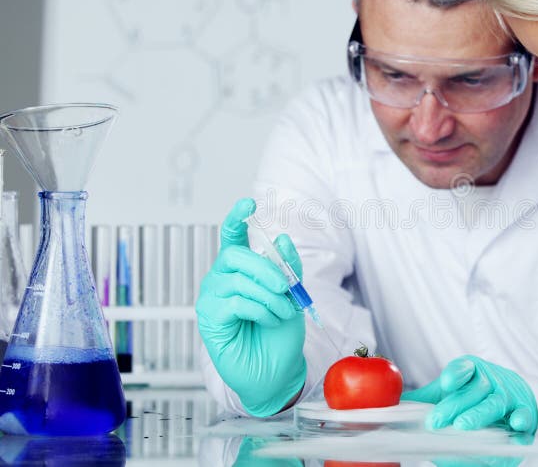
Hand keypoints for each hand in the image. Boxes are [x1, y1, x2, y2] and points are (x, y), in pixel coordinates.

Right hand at [197, 198, 305, 416]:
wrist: (275, 369)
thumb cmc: (279, 332)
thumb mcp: (292, 295)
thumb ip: (288, 268)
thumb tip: (283, 239)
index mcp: (241, 270)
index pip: (232, 237)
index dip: (236, 218)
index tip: (248, 203)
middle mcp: (222, 279)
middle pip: (235, 256)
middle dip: (265, 268)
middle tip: (285, 287)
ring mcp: (212, 298)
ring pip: (238, 280)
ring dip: (269, 295)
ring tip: (282, 312)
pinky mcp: (210, 318)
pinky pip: (236, 302)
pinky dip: (260, 310)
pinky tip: (269, 320)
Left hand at [402, 356, 537, 433]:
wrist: (514, 393)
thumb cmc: (474, 393)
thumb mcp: (449, 391)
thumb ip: (424, 398)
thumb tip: (390, 404)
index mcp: (471, 370)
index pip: (463, 368)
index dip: (455, 374)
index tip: (445, 383)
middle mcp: (490, 380)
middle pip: (474, 390)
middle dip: (455, 405)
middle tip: (437, 420)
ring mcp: (508, 395)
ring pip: (494, 403)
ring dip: (479, 414)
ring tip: (463, 426)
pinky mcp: (525, 411)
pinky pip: (524, 416)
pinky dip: (520, 421)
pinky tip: (515, 427)